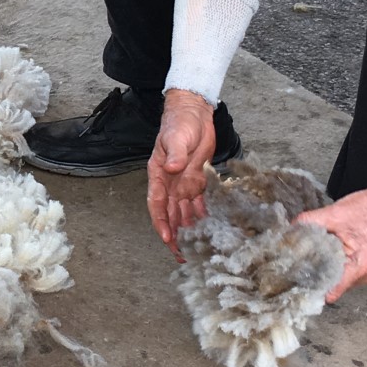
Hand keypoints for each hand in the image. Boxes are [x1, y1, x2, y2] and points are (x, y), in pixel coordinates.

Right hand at [147, 89, 216, 257]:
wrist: (195, 112)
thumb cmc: (180, 122)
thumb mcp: (176, 136)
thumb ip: (174, 153)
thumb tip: (172, 167)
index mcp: (159, 174)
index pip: (158, 204)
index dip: (161, 222)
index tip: (167, 238)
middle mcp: (170, 183)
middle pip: (171, 214)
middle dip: (175, 234)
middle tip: (181, 254)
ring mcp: (183, 183)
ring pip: (184, 212)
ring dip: (188, 230)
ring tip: (195, 248)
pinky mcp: (198, 180)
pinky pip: (199, 203)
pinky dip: (202, 216)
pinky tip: (209, 229)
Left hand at [296, 175, 366, 301]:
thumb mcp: (335, 213)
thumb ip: (310, 222)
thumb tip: (290, 229)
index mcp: (361, 265)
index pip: (333, 291)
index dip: (313, 288)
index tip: (298, 285)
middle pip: (334, 285)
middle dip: (318, 274)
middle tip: (301, 264)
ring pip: (341, 278)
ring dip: (329, 267)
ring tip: (318, 254)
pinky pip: (348, 271)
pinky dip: (338, 263)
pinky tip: (331, 252)